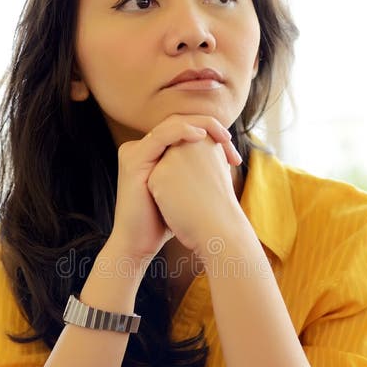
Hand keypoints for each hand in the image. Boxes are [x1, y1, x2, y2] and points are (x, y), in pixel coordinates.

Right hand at [106, 115, 240, 264]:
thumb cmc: (163, 222)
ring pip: (173, 124)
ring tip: (222, 137)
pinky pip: (162, 135)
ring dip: (201, 126)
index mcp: (153, 152)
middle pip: (180, 123)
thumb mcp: (183, 192)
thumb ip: (195, 174)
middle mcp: (142, 147)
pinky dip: (183, 132)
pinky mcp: (133, 159)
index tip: (233, 155)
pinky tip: (201, 136)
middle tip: (230, 141)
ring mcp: (135, 151)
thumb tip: (223, 163)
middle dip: (210, 128)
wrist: (138, 244)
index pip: (185, 130)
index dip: (211, 135)